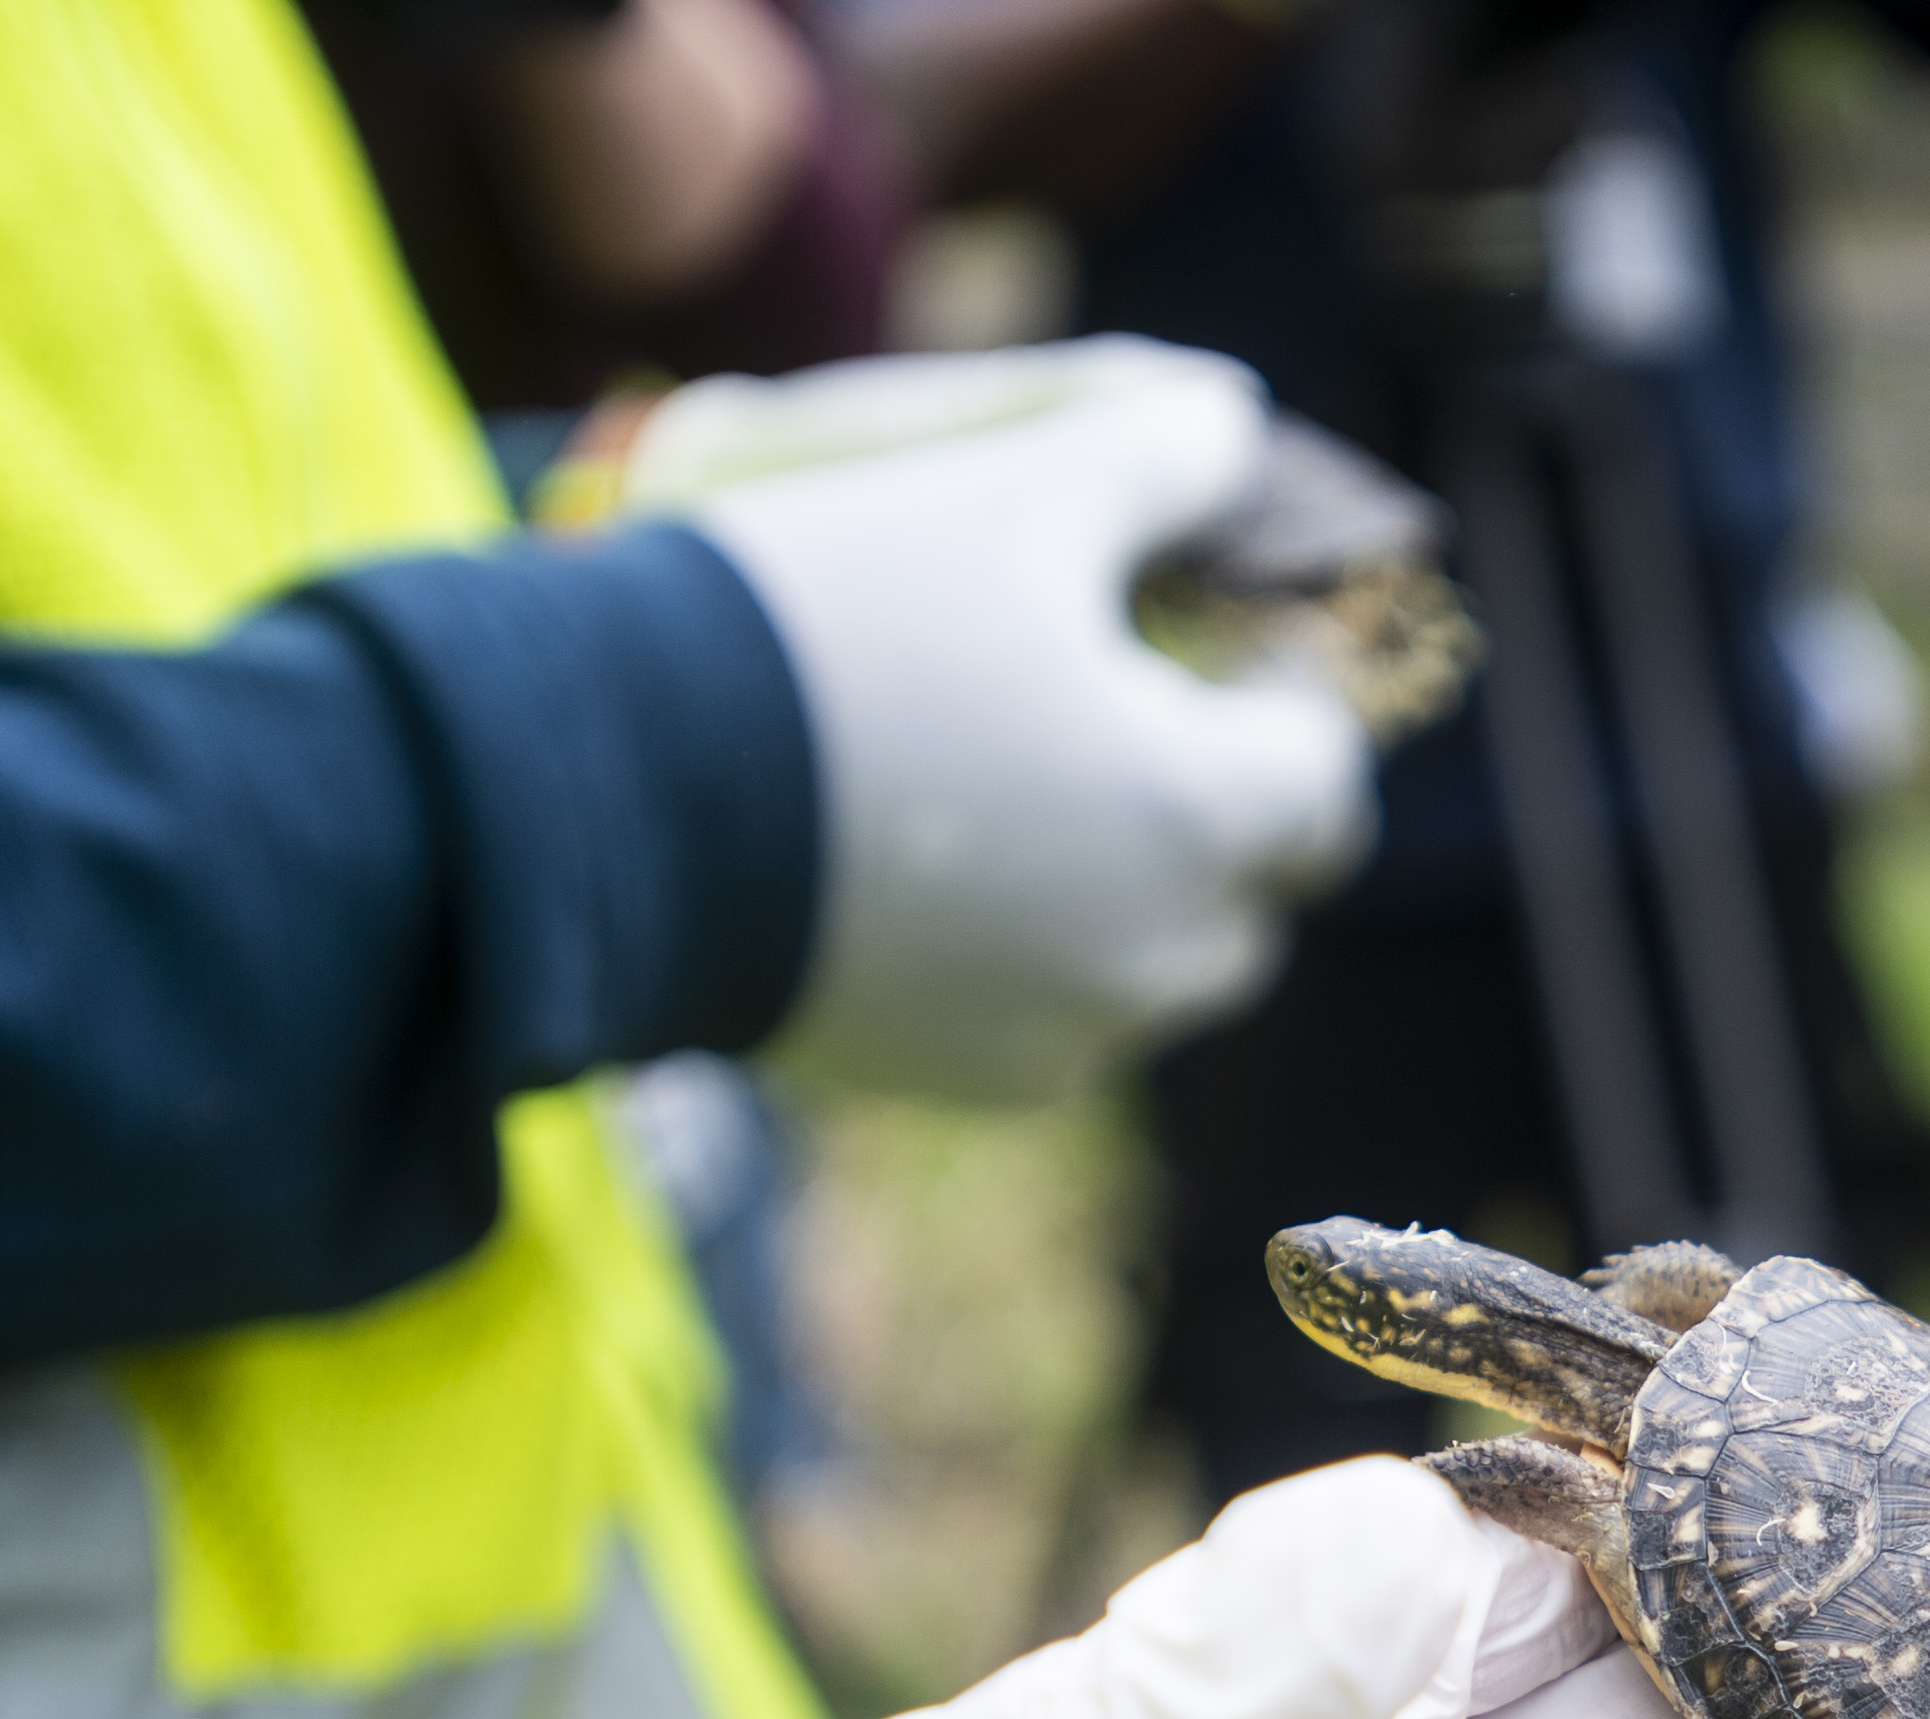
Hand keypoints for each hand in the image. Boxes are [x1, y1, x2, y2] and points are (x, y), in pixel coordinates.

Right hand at [669, 338, 1374, 1100]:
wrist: (604, 796)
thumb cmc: (831, 622)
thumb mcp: (1013, 489)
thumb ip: (1163, 451)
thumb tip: (1235, 424)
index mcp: (1202, 817)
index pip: (1325, 781)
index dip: (1281, 700)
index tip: (1207, 643)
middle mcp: (1156, 960)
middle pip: (1247, 894)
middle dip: (1208, 810)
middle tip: (1107, 712)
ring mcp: (1055, 1040)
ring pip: (1147, 967)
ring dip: (1119, 888)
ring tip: (1010, 786)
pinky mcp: (952, 1083)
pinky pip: (1041, 1019)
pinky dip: (1020, 951)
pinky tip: (927, 864)